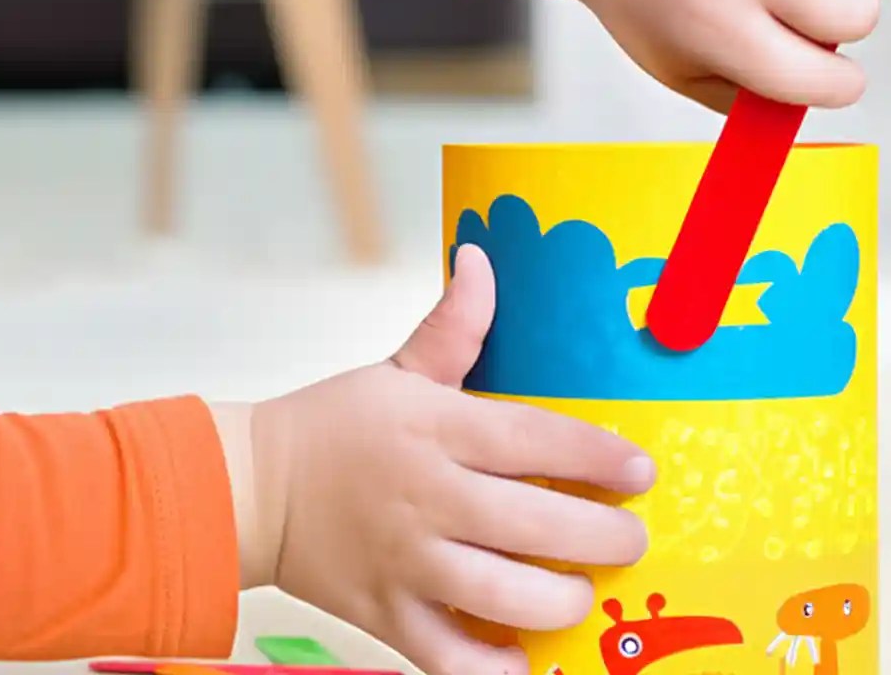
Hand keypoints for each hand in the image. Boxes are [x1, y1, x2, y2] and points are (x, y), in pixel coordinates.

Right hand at [248, 244, 656, 674]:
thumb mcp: (395, 370)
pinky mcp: (385, 615)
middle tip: (630, 539)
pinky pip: (450, 659)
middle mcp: (427, 497)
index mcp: (436, 429)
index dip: (600, 456)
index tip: (641, 471)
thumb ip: (453, 326)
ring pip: (506, 597)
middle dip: (604, 537)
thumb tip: (481, 258)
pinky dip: (494, 670)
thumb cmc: (334, 426)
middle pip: (537, 525)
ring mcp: (406, 562)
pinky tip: (525, 660)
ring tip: (578, 591)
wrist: (249, 489)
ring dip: (561, 600)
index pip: (536, 439)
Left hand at [512, 0, 886, 112]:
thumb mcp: (685, 74)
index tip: (824, 77)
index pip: (828, 79)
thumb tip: (817, 95)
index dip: (834, 85)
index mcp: (722, 31)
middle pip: (862, 12)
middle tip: (808, 22)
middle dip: (848, 26)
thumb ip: (752, 99)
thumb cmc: (652, 10)